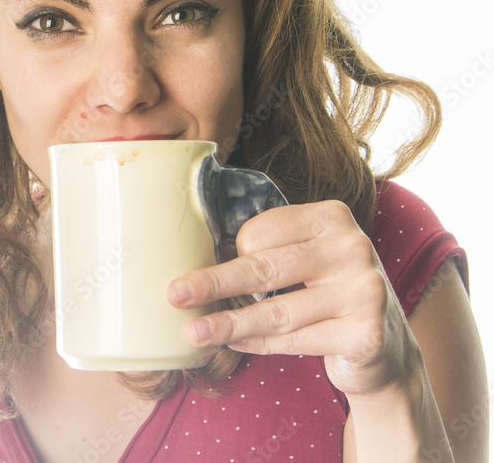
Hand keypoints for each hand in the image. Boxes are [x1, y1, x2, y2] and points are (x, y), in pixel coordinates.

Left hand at [167, 200, 418, 397]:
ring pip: (276, 312)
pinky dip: (259, 344)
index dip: (234, 252)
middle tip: (175, 294)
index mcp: (332, 217)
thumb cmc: (327, 292)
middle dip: (213, 283)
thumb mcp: (306, 257)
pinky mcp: (366, 333)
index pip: (261, 232)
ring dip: (229, 323)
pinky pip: (296, 340)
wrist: (384, 343)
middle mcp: (352, 247)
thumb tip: (197, 266)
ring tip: (194, 332)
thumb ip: (268, 252)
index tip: (217, 264)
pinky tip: (235, 343)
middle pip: (264, 269)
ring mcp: (364, 290)